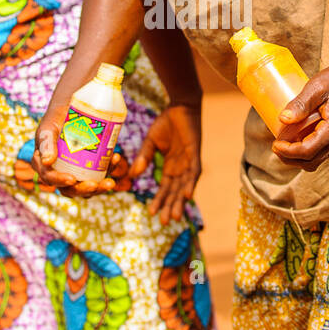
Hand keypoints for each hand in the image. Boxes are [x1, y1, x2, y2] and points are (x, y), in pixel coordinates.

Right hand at [32, 100, 117, 195]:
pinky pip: (99, 173)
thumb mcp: (49, 126)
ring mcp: (75, 170)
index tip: (72, 179)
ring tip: (110, 182)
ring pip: (85, 186)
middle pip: (68, 189)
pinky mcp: (89, 166)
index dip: (59, 181)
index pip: (49, 177)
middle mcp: (58, 171)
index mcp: (43, 163)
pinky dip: (108, 169)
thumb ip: (46, 141)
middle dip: (83, 190)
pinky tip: (115, 158)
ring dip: (99, 187)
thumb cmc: (57, 116)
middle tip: (95, 184)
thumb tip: (46, 161)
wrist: (72, 107)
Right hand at [130, 103, 201, 223]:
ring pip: (185, 186)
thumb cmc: (166, 123)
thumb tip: (133, 175)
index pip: (165, 189)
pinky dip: (191, 183)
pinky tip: (187, 195)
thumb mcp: (150, 143)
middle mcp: (180, 168)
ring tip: (176, 216)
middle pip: (175, 192)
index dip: (159, 201)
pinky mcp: (195, 154)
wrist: (180, 106)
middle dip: (171, 207)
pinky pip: (194, 172)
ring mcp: (189, 162)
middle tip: (166, 223)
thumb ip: (143, 158)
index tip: (152, 214)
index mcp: (170, 167)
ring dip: (181, 201)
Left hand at [271, 57, 328, 167]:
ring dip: (298, 157)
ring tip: (284, 144)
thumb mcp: (316, 87)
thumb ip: (300, 104)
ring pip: (317, 159)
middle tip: (276, 147)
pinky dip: (308, 151)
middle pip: (311, 162)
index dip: (288, 152)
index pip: (307, 151)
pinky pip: (323, 151)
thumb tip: (283, 119)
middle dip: (290, 159)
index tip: (274, 144)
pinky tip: (297, 139)